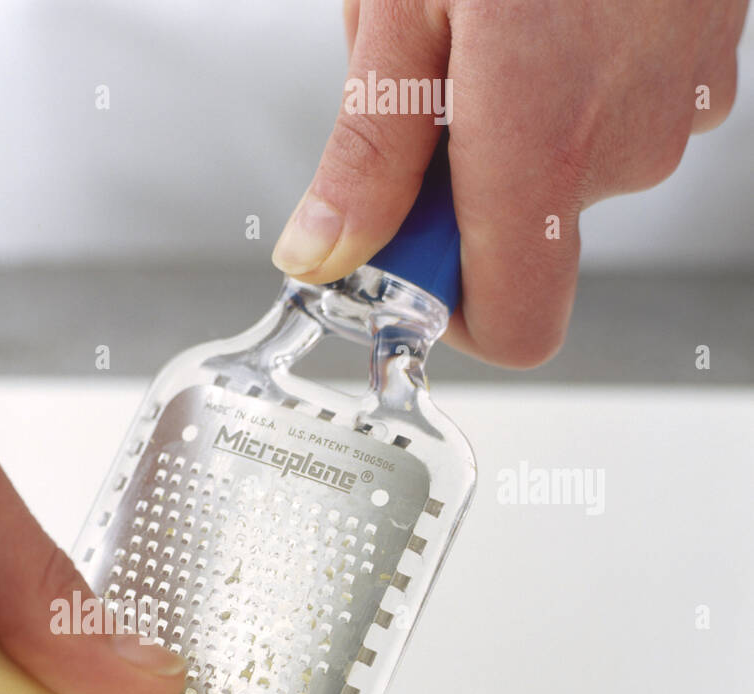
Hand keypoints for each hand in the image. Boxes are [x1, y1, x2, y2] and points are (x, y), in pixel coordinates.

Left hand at [272, 0, 746, 365]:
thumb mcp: (403, 6)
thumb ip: (368, 150)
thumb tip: (323, 253)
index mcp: (546, 142)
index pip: (516, 325)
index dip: (447, 312)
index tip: (397, 259)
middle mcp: (629, 138)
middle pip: (523, 239)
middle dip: (453, 186)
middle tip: (414, 79)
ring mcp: (682, 94)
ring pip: (565, 168)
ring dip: (505, 124)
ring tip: (476, 16)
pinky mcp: (706, 52)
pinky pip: (616, 107)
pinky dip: (564, 82)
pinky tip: (539, 3)